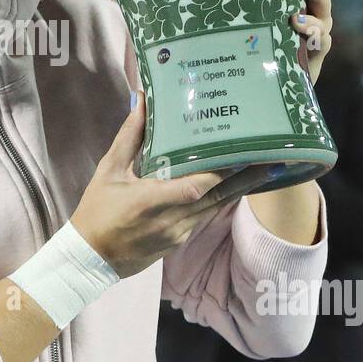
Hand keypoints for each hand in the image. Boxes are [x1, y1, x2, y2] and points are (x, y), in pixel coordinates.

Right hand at [70, 94, 276, 278]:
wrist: (89, 258)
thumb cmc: (96, 210)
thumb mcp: (109, 171)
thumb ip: (129, 137)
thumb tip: (142, 103)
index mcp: (153, 201)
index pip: (199, 185)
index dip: (224, 170)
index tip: (246, 151)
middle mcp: (173, 220)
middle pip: (219, 197)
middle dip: (247, 178)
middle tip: (273, 158)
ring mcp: (179, 235)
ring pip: (215, 207)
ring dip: (237, 188)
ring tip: (262, 168)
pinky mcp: (179, 242)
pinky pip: (204, 217)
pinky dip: (218, 200)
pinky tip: (231, 186)